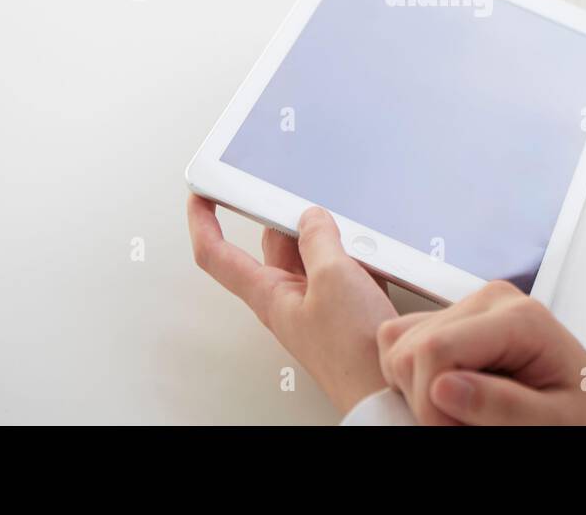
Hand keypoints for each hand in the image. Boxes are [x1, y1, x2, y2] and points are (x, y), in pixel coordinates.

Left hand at [188, 196, 396, 413]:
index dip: (202, 221)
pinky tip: (372, 252)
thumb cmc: (353, 352)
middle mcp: (288, 298)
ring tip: (346, 226)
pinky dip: (354, 255)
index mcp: (269, 293)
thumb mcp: (334, 277)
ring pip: (312, 253)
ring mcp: (318, 303)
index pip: (217, 254)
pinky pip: (342, 269)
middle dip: (285, 216)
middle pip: (273, 244)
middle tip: (297, 195)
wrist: (385, 390)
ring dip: (327, 236)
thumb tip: (312, 217)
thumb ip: (319, 240)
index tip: (200, 195)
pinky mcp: (345, 308)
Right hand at [376, 281, 585, 424]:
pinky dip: (412, 377)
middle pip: (411, 349)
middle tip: (468, 424)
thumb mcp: (557, 422)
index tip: (458, 430)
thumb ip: (504, 407)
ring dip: (417, 389)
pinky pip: (400, 343)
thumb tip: (442, 388)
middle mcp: (488, 300)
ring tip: (465, 409)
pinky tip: (450, 393)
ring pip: (398, 346)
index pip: (435, 350)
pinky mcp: (451, 319)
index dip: (431, 402)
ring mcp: (468, 306)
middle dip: (426, 399)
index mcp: (519, 318)